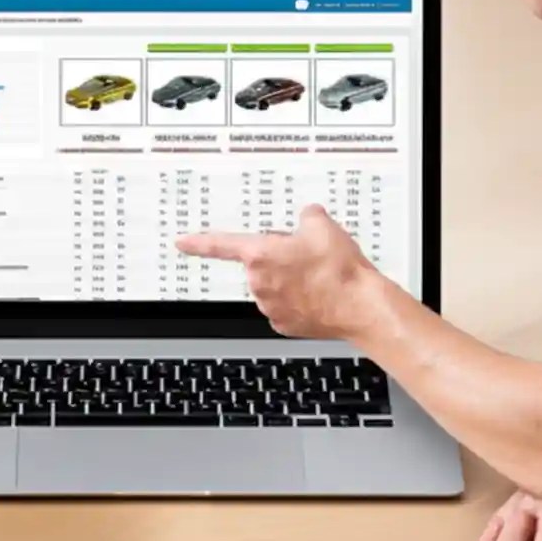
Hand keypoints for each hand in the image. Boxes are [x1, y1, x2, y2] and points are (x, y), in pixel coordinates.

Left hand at [175, 204, 377, 338]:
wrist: (360, 306)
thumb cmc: (339, 270)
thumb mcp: (323, 226)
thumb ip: (307, 216)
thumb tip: (307, 217)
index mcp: (260, 255)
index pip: (221, 245)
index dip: (199, 242)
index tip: (182, 243)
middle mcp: (259, 283)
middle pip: (261, 263)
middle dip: (279, 258)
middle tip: (308, 256)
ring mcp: (270, 306)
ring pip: (274, 285)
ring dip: (291, 279)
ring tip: (320, 276)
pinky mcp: (284, 324)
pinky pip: (286, 305)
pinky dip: (300, 300)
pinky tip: (319, 294)